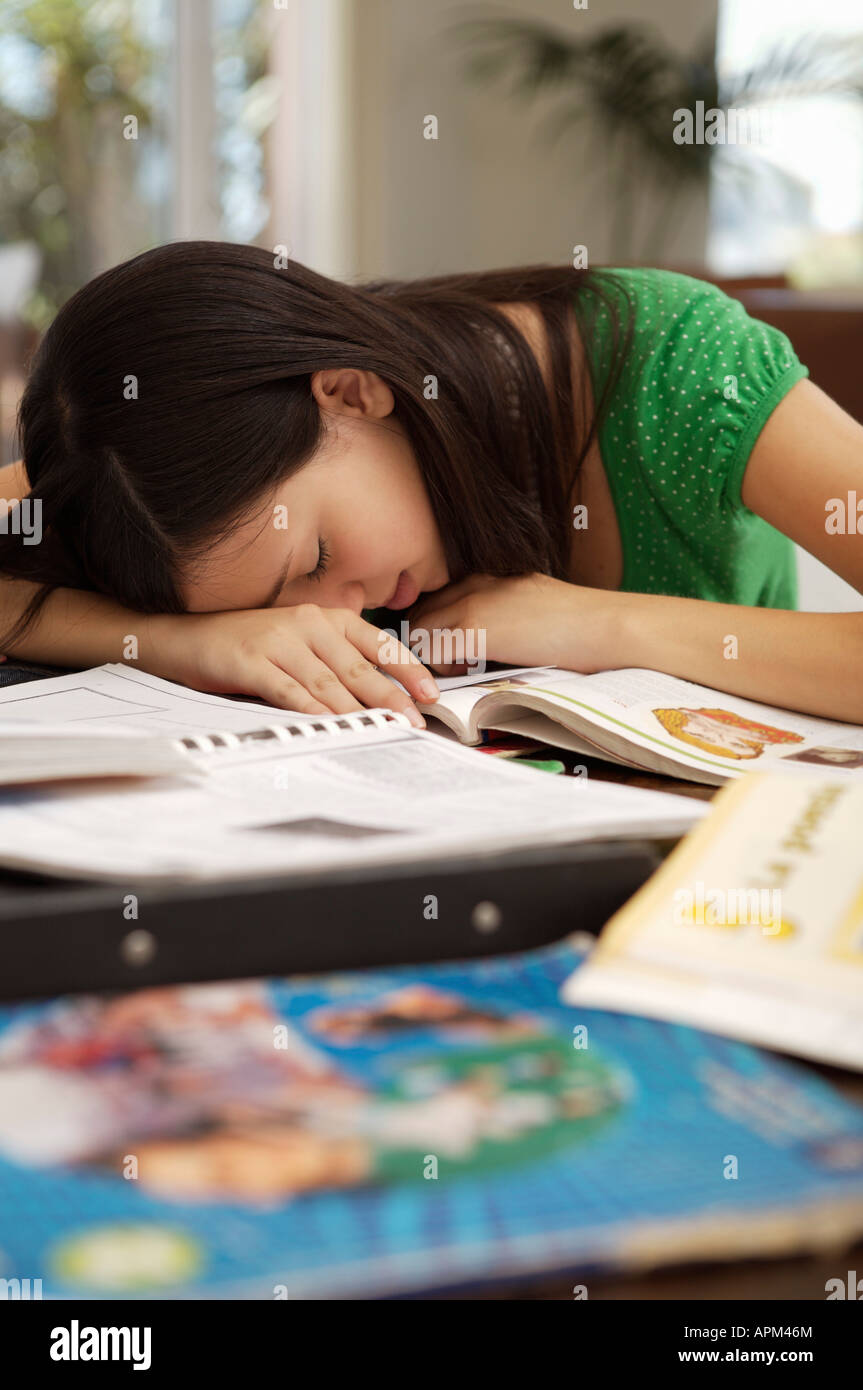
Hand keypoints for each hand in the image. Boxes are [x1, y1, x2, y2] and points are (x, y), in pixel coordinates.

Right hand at [147, 605, 439, 723]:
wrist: (186, 637)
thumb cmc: (246, 644)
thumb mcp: (296, 643)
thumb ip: (332, 660)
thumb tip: (376, 695)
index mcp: (324, 618)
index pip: (377, 642)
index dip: (406, 668)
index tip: (429, 692)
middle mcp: (306, 624)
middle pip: (358, 666)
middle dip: (390, 697)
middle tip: (413, 721)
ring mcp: (278, 641)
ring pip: (328, 681)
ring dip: (357, 710)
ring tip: (382, 729)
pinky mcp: (250, 661)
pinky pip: (289, 690)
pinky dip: (312, 709)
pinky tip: (329, 724)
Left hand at [408, 573, 608, 674]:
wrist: (602, 626)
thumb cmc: (578, 625)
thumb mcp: (531, 606)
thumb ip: (503, 613)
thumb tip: (487, 638)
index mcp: (489, 576)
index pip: (437, 598)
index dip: (435, 627)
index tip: (446, 649)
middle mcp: (474, 583)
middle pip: (420, 612)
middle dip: (425, 642)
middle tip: (447, 665)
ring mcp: (471, 604)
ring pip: (419, 631)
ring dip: (430, 655)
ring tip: (457, 670)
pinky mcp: (474, 628)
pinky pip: (430, 651)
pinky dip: (438, 669)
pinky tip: (463, 675)